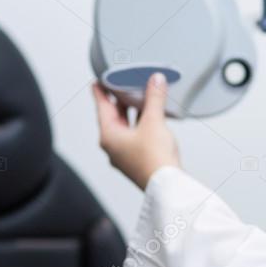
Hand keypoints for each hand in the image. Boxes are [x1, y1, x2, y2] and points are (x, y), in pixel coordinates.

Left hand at [93, 73, 180, 189]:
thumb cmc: (153, 160)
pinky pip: (136, 136)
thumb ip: (154, 98)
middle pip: (113, 117)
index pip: (102, 107)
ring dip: (132, 112)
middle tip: (121, 84)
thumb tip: (155, 81)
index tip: (98, 81)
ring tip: (139, 97)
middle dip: (118, 101)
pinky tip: (152, 118)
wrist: (167, 185)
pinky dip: (141, 124)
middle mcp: (113, 146)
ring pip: (126, 127)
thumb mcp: (153, 122)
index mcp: (109, 136)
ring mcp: (125, 154)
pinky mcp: (138, 159)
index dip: (100, 92)